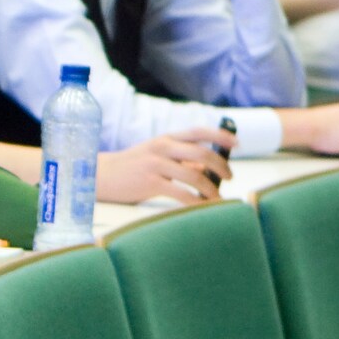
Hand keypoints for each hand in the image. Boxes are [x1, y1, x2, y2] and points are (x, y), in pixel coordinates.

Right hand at [96, 126, 231, 202]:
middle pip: (202, 153)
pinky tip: (201, 207)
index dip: (220, 136)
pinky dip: (196, 202)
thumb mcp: (156, 157)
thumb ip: (181, 160)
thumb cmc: (132, 168)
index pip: (198, 132)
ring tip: (217, 198)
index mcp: (165, 139)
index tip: (237, 143)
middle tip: (229, 177)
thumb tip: (208, 168)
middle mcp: (162, 148)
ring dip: (211, 189)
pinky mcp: (150, 183)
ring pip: (195, 175)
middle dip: (221, 166)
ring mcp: (155, 164)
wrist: (101, 176)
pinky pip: (181, 194)